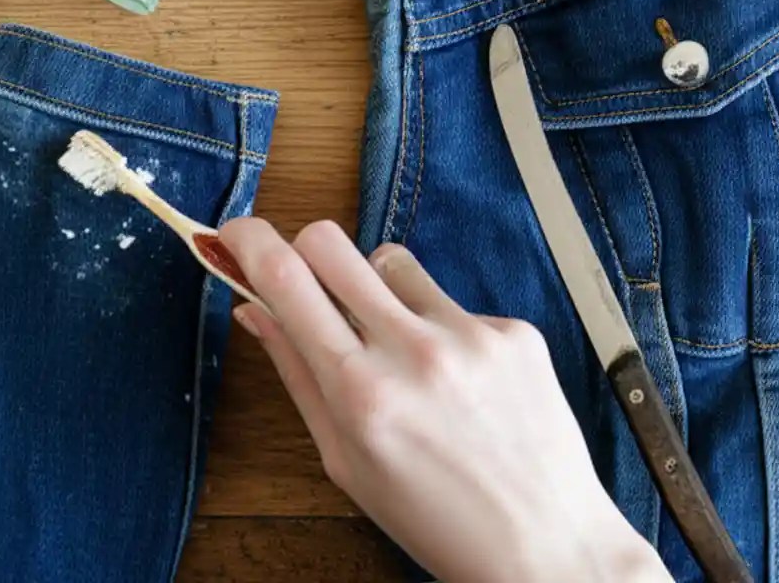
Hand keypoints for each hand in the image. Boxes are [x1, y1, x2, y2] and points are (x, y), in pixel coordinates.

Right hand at [221, 219, 670, 582]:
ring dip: (376, 291)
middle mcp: (414, 352)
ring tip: (398, 351)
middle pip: (330, 242)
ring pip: (392, 262)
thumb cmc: (434, 517)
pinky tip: (457, 383)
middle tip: (306, 282)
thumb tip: (253, 310)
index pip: (286, 278)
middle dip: (302, 250)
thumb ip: (298, 376)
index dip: (247, 241)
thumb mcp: (344, 459)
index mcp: (360, 392)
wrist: (544, 544)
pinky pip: (450, 302)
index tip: (234, 233)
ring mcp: (470, 336)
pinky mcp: (514, 331)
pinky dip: (439, 330)